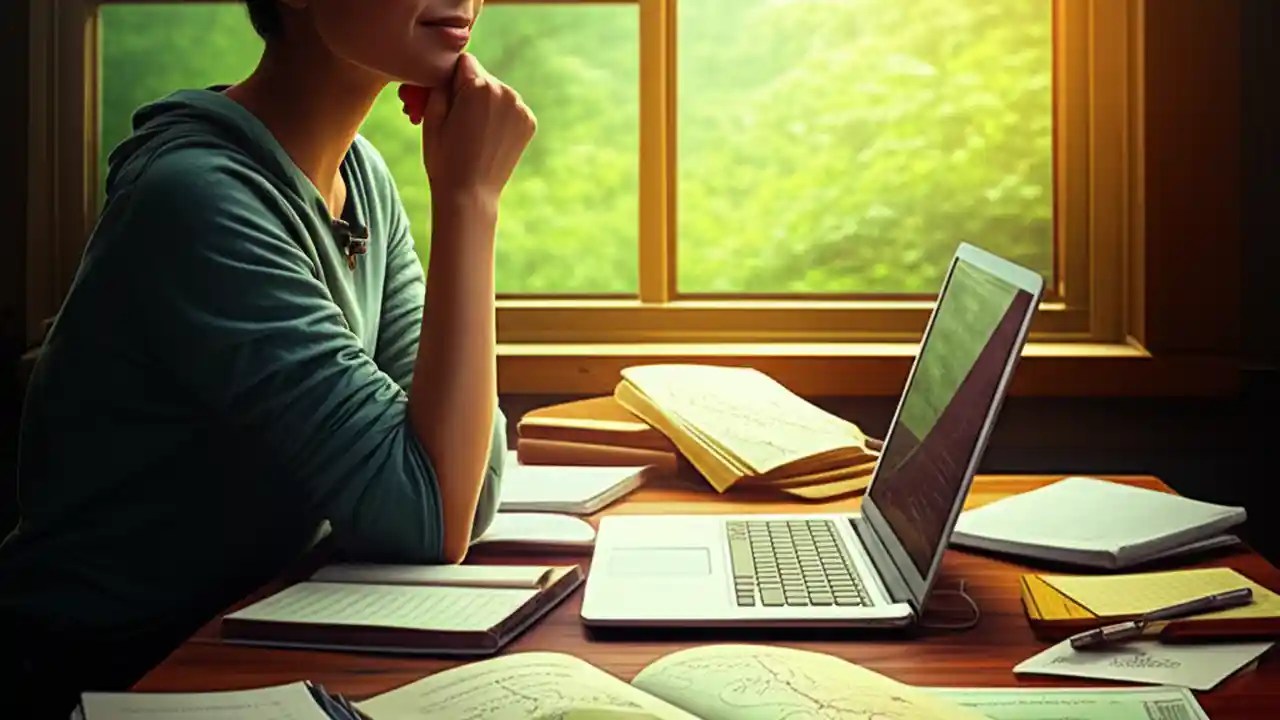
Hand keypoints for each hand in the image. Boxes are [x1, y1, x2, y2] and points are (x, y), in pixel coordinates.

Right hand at [398, 54, 536, 206]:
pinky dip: (501, 117)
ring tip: (474, 133)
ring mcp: (520, 108)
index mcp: (479, 86)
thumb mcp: (431, 116)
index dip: (452, 80)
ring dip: (486, 103)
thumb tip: (450, 68)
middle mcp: (505, 91)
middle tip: (459, 121)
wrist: (470, 194)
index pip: (464, 62)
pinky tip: (489, 138)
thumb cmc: (444, 157)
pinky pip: (511, 108)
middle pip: (482, 77)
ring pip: (497, 92)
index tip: (447, 101)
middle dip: (470, 91)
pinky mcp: (529, 123)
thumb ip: (441, 83)